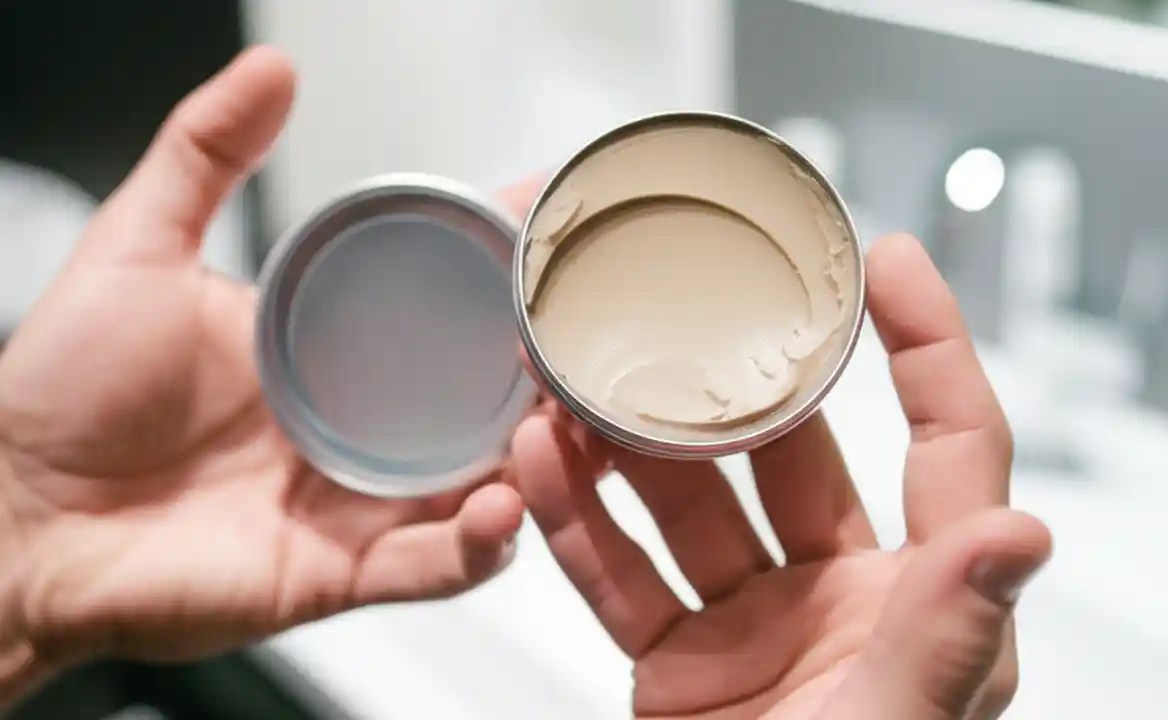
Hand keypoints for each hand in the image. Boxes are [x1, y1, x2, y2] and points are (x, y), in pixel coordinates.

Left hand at [0, 47, 531, 695]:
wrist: (10, 520)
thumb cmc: (59, 393)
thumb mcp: (137, 249)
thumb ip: (205, 154)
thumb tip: (272, 71)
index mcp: (334, 351)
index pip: (444, 298)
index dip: (504, 263)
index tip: (553, 219)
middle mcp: (362, 424)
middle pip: (487, 394)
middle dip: (546, 365)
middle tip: (584, 329)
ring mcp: (359, 498)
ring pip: (485, 481)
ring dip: (537, 457)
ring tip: (556, 420)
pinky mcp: (342, 570)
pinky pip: (435, 564)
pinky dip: (479, 544)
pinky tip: (502, 507)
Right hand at [513, 234, 1051, 718]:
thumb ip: (947, 638)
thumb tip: (1022, 529)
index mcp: (927, 607)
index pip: (950, 447)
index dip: (929, 347)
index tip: (888, 260)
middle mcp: (847, 602)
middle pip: (793, 457)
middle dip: (730, 386)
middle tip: (677, 314)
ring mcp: (757, 628)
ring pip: (690, 505)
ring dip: (631, 446)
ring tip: (573, 384)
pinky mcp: (679, 662)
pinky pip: (623, 577)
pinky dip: (577, 524)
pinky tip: (534, 470)